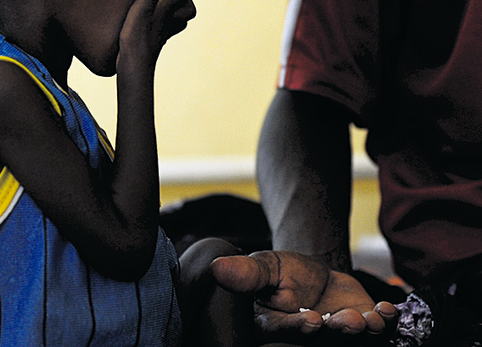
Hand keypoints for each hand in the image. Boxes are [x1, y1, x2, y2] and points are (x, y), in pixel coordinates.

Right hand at [117, 0, 196, 71]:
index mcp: (167, 10)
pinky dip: (168, 22)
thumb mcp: (142, 8)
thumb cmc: (137, 36)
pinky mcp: (157, 40)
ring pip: (180, 20)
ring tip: (167, 3)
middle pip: (188, 9)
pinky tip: (157, 21)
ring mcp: (164, 32)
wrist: (134, 64)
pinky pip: (169, 29)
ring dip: (177, 11)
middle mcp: (169, 20)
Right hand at [211, 251, 396, 344]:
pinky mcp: (359, 329)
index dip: (299, 328)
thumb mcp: (265, 267)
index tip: (313, 319)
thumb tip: (218, 268)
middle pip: (320, 340)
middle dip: (338, 331)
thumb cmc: (282, 272)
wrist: (314, 273)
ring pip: (347, 338)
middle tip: (351, 321)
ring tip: (372, 318)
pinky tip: (388, 311)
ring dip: (363, 329)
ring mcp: (333, 335)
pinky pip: (373, 332)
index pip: (283, 332)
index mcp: (274, 325)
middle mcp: (304, 336)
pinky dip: (384, 322)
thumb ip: (248, 274)